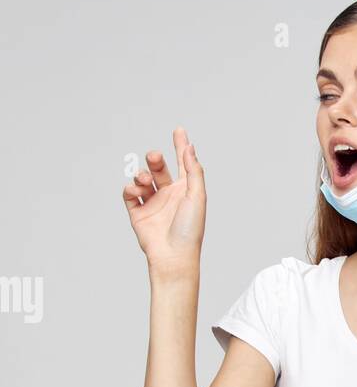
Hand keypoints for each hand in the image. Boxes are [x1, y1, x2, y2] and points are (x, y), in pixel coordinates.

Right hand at [122, 126, 205, 276]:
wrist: (173, 256)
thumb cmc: (190, 229)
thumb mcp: (197, 196)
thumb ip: (193, 170)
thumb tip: (189, 146)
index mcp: (186, 190)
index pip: (183, 163)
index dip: (180, 146)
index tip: (179, 130)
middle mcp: (169, 195)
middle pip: (159, 168)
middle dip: (155, 160)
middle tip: (155, 157)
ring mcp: (153, 204)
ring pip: (142, 179)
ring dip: (141, 175)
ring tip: (144, 181)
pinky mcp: (138, 214)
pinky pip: (130, 194)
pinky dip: (130, 189)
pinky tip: (136, 191)